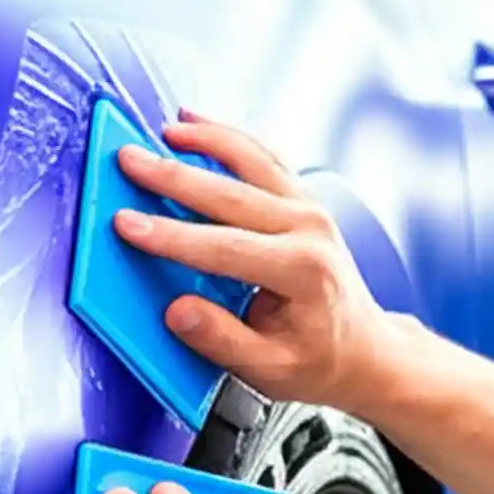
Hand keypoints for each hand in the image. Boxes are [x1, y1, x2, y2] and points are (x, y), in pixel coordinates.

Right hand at [111, 109, 394, 413]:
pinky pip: (262, 157)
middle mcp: (310, 230)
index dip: (172, 236)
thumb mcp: (270, 370)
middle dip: (173, 176)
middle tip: (130, 161)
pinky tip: (196, 123)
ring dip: (205, 140)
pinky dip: (228, 137)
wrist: (364, 349)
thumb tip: (179, 311)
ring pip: (252, 159)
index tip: (130, 225)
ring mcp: (309, 208)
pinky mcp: (302, 199)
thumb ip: (222, 341)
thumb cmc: (318, 360)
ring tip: (164, 131)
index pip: (226, 248)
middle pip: (231, 194)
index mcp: (303, 272)